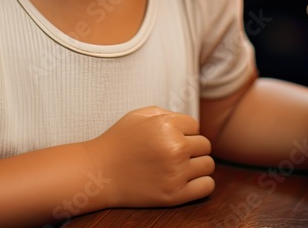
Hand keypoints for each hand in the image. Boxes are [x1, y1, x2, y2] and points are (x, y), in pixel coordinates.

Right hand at [84, 106, 214, 207]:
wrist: (99, 173)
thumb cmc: (119, 141)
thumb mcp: (138, 115)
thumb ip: (166, 113)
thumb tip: (191, 125)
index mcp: (167, 125)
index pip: (195, 126)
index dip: (184, 132)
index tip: (169, 139)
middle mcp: (174, 148)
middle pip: (204, 145)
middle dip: (192, 148)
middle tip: (174, 154)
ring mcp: (176, 172)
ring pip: (208, 165)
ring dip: (197, 165)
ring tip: (179, 167)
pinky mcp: (175, 195)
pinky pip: (207, 186)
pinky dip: (202, 183)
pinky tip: (187, 180)